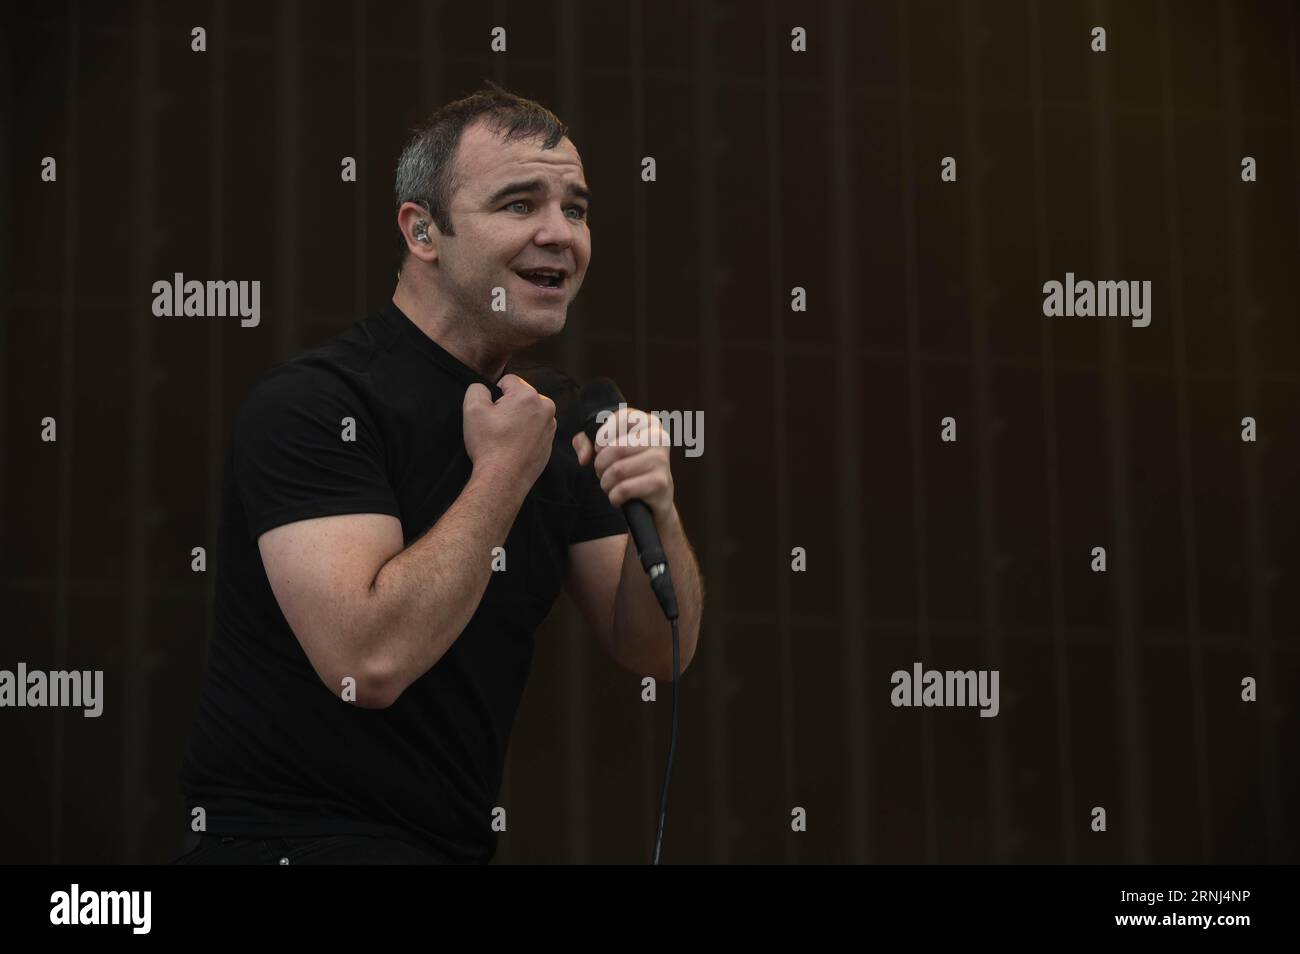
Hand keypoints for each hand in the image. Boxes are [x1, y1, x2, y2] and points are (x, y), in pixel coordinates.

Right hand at [463, 374, 555, 492]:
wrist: (504, 479)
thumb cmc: (489, 445)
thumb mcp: (472, 410)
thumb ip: (477, 389)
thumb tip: (484, 388)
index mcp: (529, 396)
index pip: (508, 380)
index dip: (495, 393)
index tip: (491, 411)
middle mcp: (546, 408)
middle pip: (521, 396)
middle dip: (508, 406)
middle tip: (497, 425)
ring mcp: (550, 427)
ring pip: (528, 414)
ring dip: (517, 420)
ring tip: (505, 437)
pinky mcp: (550, 443)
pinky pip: (534, 431)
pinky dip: (524, 435)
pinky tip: (513, 447)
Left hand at [571, 406, 674, 525]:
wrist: (654, 497)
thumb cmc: (628, 466)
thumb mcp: (606, 448)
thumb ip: (586, 442)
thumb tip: (584, 457)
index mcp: (648, 422)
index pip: (622, 418)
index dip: (603, 435)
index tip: (598, 448)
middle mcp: (659, 437)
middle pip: (616, 449)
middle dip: (600, 465)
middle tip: (602, 472)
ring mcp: (661, 460)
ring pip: (618, 470)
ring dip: (606, 482)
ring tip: (609, 484)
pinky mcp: (660, 482)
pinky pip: (624, 489)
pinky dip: (614, 497)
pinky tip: (617, 497)